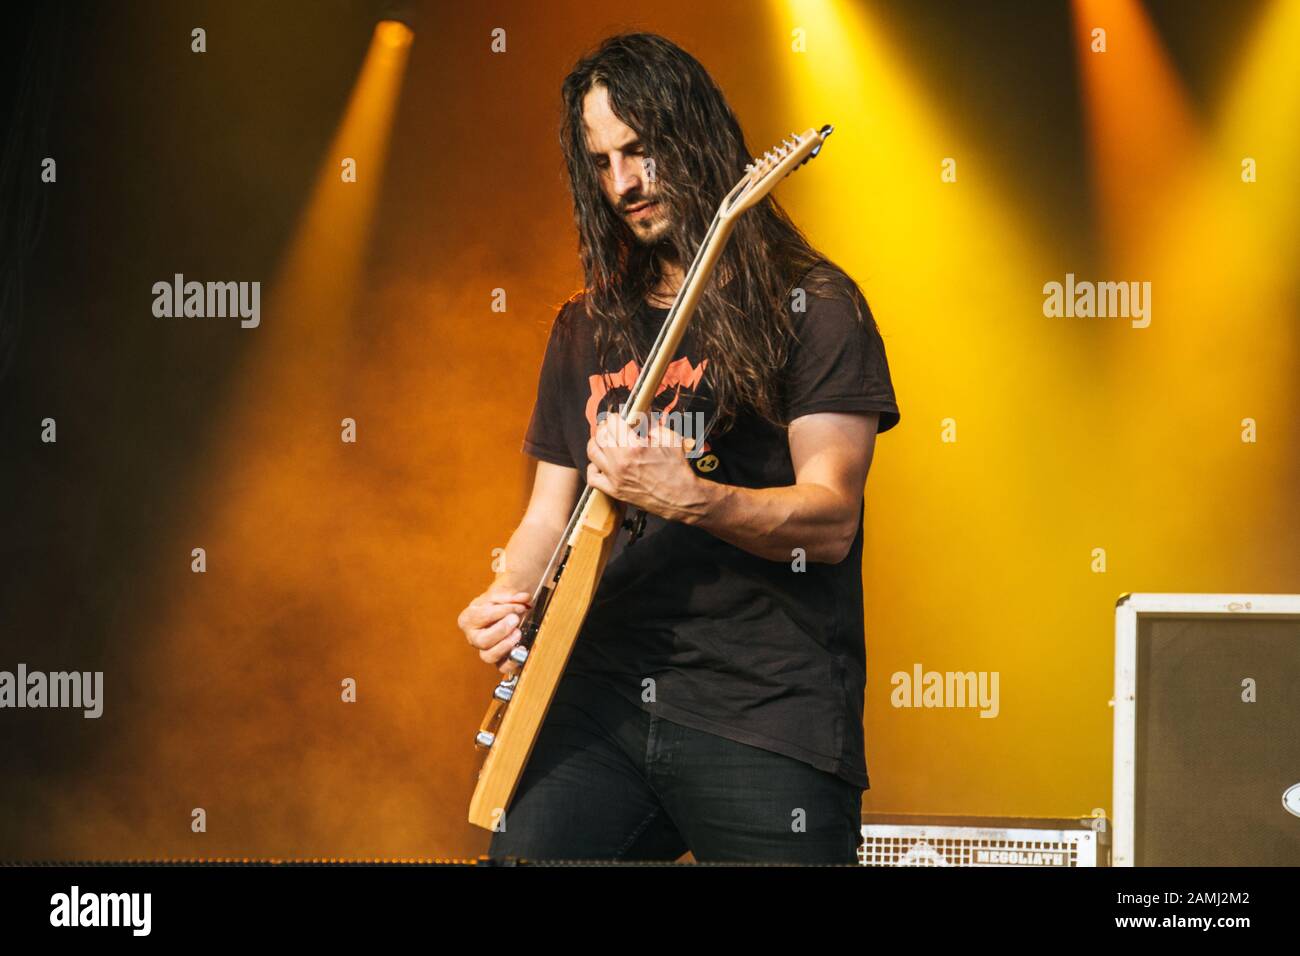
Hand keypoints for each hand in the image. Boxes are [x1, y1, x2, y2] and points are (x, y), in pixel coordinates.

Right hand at [457, 587, 531, 674]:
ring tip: (518, 633)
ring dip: (505, 646)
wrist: (506, 610)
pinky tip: (523, 648)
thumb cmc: (500, 602)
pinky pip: (503, 668)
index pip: (479, 617)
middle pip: (481, 640)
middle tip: (515, 619)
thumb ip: (513, 595)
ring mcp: (485, 649)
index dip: (500, 611)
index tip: (518, 606)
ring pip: (488, 656)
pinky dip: (513, 661)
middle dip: (501, 630)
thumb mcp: (503, 593)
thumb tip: (523, 598)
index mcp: (468, 619)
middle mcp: (473, 637)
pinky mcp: (499, 659)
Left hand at [585, 412, 707, 523]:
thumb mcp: (670, 439)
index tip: (617, 417)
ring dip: (596, 442)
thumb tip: (643, 414)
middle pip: (601, 435)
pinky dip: (593, 467)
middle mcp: (621, 461)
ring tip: (603, 440)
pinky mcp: (614, 490)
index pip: (613, 423)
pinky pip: (593, 477)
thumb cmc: (678, 470)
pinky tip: (601, 463)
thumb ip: (652, 425)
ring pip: (593, 452)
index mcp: (635, 446)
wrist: (681, 497)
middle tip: (611, 426)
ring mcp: (615, 477)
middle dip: (605, 426)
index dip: (615, 416)